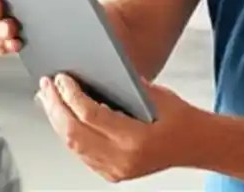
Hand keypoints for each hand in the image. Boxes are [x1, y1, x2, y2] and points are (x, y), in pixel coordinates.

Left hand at [37, 73, 202, 182]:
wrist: (196, 145)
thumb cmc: (180, 117)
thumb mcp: (155, 93)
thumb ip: (124, 84)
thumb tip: (90, 70)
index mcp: (135, 138)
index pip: (90, 115)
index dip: (71, 94)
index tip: (61, 78)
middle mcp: (123, 159)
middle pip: (74, 133)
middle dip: (55, 107)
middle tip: (47, 86)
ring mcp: (116, 170)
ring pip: (73, 146)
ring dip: (57, 120)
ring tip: (48, 99)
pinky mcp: (112, 173)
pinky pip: (81, 154)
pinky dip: (69, 134)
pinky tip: (62, 118)